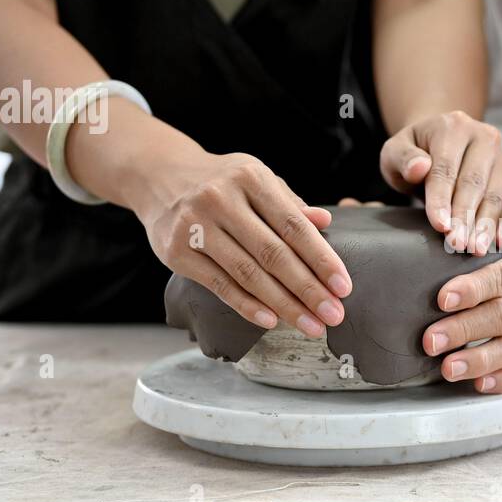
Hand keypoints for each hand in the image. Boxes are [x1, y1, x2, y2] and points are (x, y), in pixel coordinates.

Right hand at [135, 150, 351, 337]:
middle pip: (273, 254)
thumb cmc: (221, 181)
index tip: (343, 287)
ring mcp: (195, 226)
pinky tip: (271, 321)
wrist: (158, 176)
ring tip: (311, 325)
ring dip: (284, 305)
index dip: (322, 259)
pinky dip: (246, 305)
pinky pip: (219, 285)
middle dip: (309, 289)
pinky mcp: (176, 252)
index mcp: (250, 177)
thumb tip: (324, 220)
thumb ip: (289, 203)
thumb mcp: (256, 179)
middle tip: (334, 315)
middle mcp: (221, 199)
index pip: (293, 225)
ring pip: (248, 274)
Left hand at [379, 111, 501, 254]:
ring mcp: (500, 157)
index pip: (446, 168)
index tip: (439, 225)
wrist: (435, 146)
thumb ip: (403, 158)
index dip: (442, 199)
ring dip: (485, 225)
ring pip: (494, 195)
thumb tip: (419, 167)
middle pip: (474, 182)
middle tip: (457, 244)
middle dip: (465, 217)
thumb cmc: (412, 153)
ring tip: (475, 249)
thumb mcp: (395, 151)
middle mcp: (483, 137)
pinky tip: (499, 243)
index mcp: (453, 126)